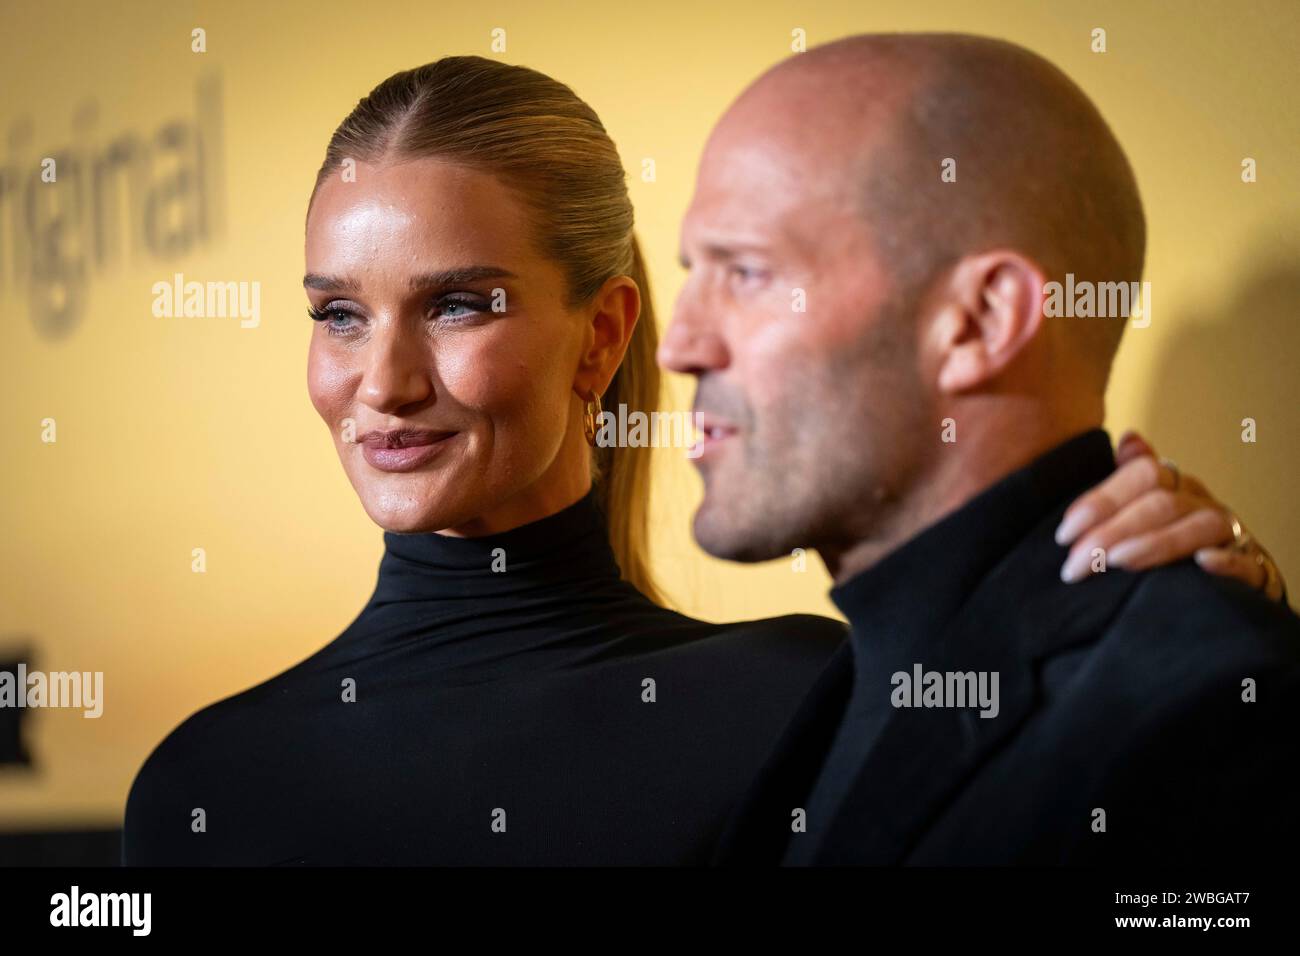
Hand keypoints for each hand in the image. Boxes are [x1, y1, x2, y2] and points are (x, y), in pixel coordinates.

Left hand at [1054, 430, 1286, 601]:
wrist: (1227, 572)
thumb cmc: (1171, 537)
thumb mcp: (1145, 506)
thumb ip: (1128, 478)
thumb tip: (1128, 437)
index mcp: (1174, 483)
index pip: (1140, 476)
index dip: (1100, 501)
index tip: (1064, 533)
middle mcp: (1201, 502)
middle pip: (1160, 504)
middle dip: (1112, 533)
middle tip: (1075, 564)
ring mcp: (1229, 532)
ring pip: (1198, 528)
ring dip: (1156, 544)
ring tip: (1117, 562)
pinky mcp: (1252, 566)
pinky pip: (1246, 561)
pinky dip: (1226, 561)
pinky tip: (1202, 565)